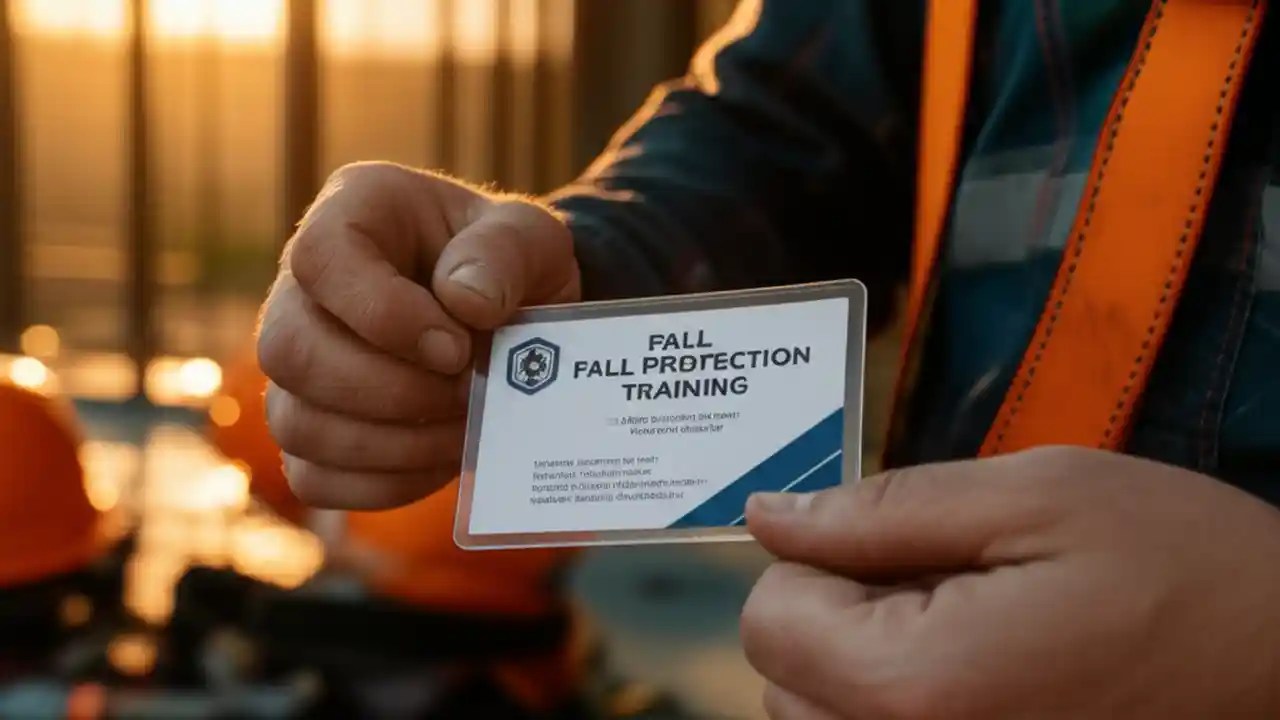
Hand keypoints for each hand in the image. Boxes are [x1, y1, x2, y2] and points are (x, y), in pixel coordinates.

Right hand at [257, 162, 579, 509]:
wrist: (513, 314)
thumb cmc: (510, 264)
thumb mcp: (528, 236)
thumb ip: (504, 253)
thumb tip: (467, 304)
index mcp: (352, 213)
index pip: (320, 258)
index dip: (382, 314)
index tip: (456, 347)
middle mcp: (302, 289)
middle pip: (290, 352)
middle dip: (391, 391)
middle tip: (468, 391)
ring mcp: (298, 365)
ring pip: (297, 425)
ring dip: (394, 444)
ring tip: (466, 426)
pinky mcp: (313, 428)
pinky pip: (315, 478)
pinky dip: (385, 483)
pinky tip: (441, 458)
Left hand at [740, 446, 1279, 718]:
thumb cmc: (1181, 571)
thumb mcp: (1034, 498)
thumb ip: (881, 511)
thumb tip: (767, 514)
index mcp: (917, 687)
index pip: (769, 618)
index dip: (821, 562)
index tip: (908, 547)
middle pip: (785, 675)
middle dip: (841, 611)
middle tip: (952, 581)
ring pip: (823, 715)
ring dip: (868, 657)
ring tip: (976, 624)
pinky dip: (904, 698)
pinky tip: (984, 668)